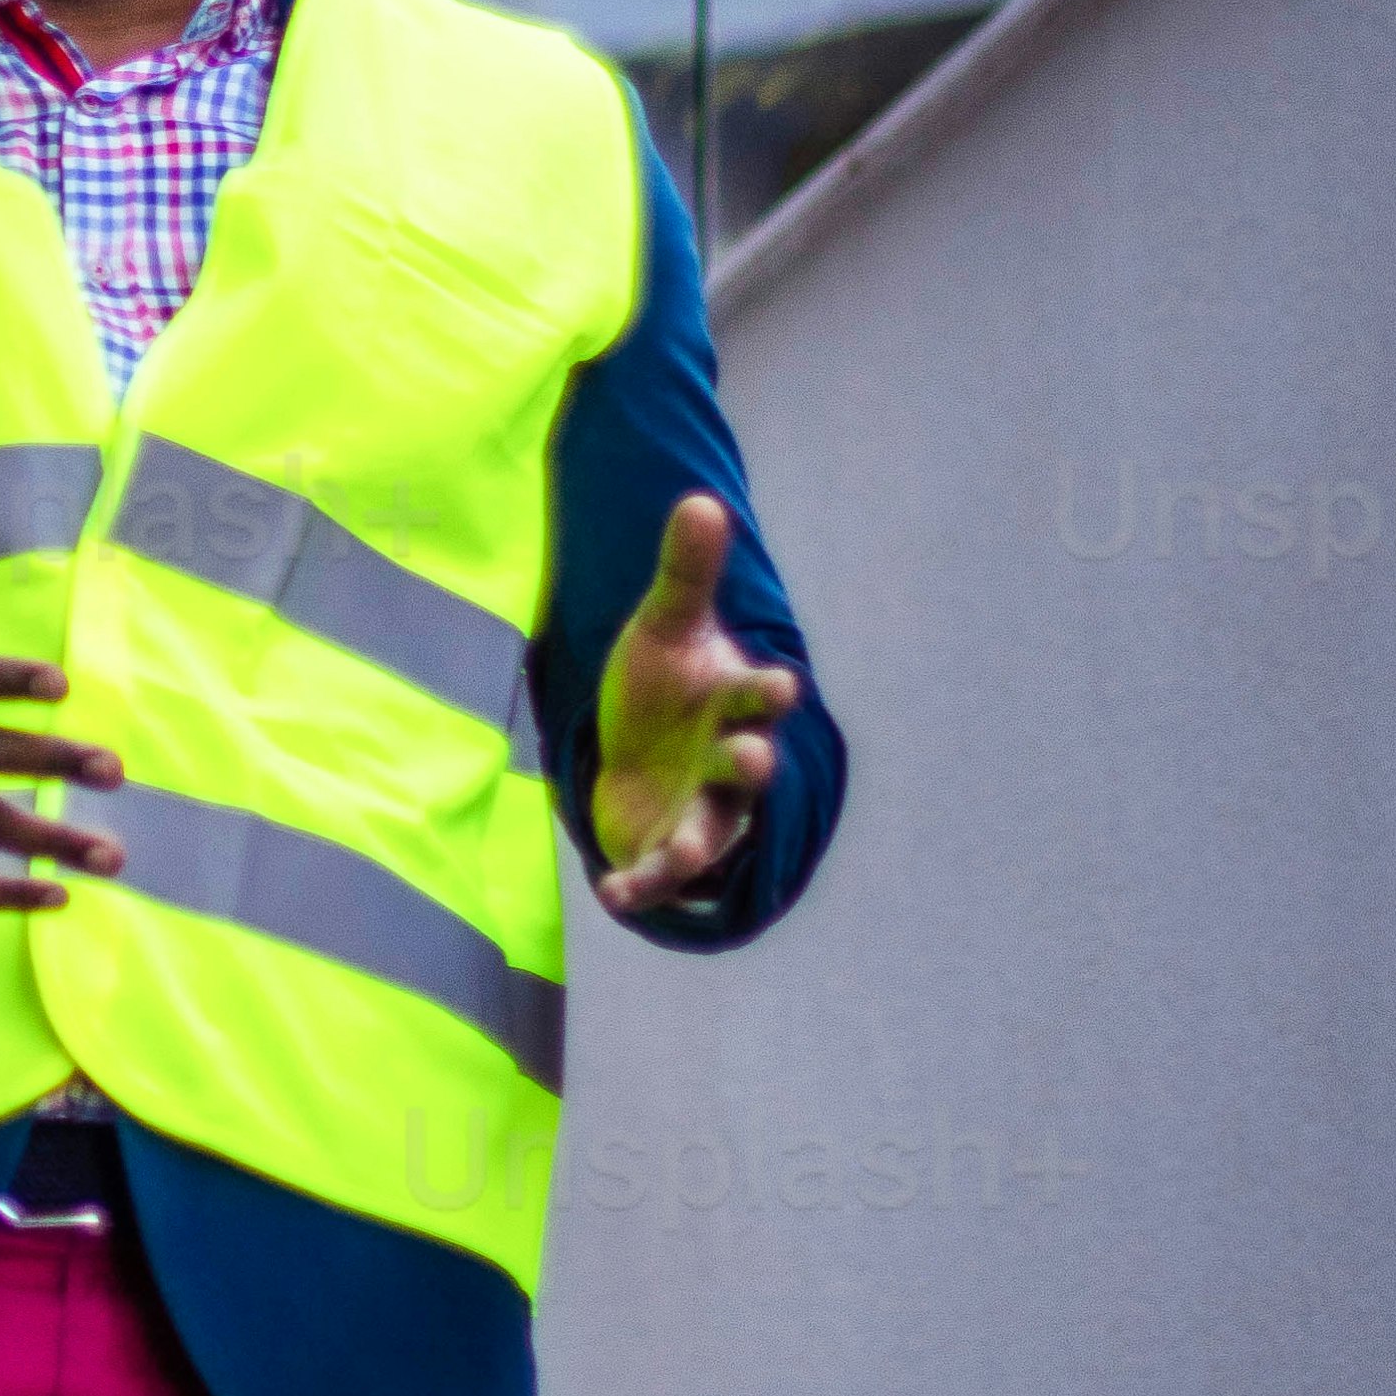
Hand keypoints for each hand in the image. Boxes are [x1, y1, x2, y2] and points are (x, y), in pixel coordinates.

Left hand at [593, 488, 792, 906]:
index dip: (767, 693)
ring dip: (698, 844)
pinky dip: (642, 887)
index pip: (759, 698)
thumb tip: (701, 499)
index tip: (781, 684)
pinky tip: (613, 896)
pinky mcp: (668, 849)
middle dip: (750, 766)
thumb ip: (686, 573)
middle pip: (748, 771)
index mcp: (734, 706)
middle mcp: (730, 764)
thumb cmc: (662, 688)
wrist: (636, 751)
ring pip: (712, 833)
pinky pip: (661, 874)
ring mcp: (704, 812)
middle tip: (753, 758)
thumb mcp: (663, 627)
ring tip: (680, 855)